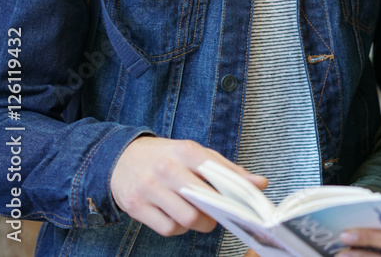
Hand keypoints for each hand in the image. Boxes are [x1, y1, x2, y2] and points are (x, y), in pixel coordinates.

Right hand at [111, 135, 267, 236]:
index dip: (236, 191)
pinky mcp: (136, 206)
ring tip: (199, 215)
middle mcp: (166, 169)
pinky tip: (178, 218)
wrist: (120, 157)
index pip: (218, 172)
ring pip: (186, 219)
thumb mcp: (196, 154)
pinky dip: (179, 229)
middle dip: (217, 214)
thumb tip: (260, 184)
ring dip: (199, 223)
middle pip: (203, 202)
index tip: (245, 202)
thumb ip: (227, 169)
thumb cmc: (167, 157)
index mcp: (186, 151)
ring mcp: (149, 188)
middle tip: (219, 213)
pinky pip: (167, 228)